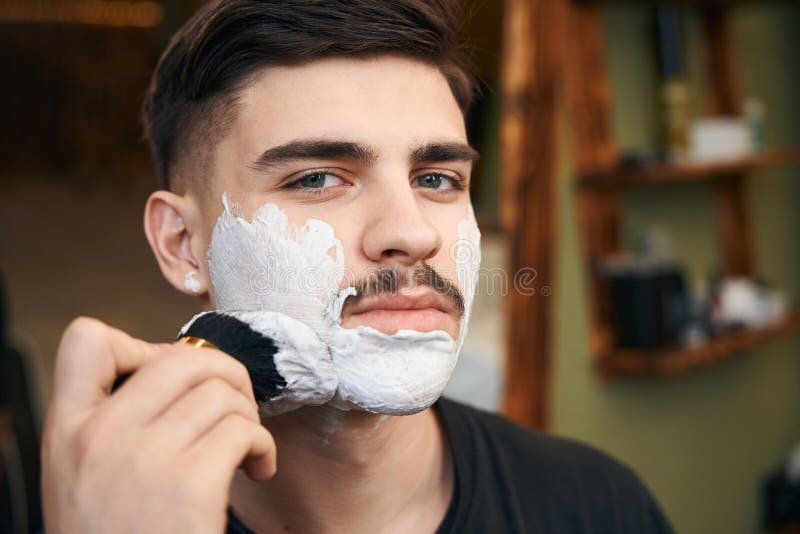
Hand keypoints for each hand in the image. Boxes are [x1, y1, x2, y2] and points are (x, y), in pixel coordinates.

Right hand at [42, 317, 275, 533]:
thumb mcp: (87, 476)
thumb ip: (114, 421)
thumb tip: (178, 366)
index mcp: (67, 430)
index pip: (86, 338)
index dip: (141, 345)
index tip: (170, 381)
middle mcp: (98, 436)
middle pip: (182, 356)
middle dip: (224, 374)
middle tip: (233, 409)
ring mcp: (142, 458)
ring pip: (222, 390)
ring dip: (248, 415)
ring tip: (244, 448)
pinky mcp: (189, 484)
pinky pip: (245, 428)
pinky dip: (263, 446)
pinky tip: (256, 470)